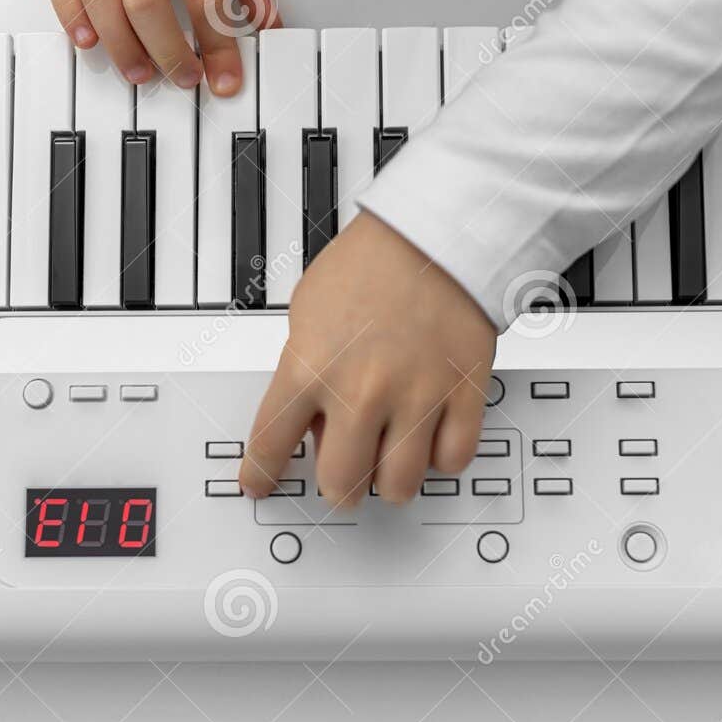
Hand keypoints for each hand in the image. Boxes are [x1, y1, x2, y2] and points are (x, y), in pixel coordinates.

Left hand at [240, 214, 498, 506]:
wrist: (434, 234)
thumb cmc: (371, 263)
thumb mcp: (308, 312)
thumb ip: (304, 371)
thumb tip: (313, 422)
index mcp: (311, 366)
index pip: (271, 444)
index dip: (261, 474)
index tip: (260, 483)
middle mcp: (362, 390)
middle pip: (341, 484)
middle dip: (339, 487)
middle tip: (343, 474)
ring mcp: (415, 396)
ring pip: (399, 485)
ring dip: (390, 481)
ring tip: (389, 460)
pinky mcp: (462, 393)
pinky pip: (452, 459)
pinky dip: (441, 458)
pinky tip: (431, 440)